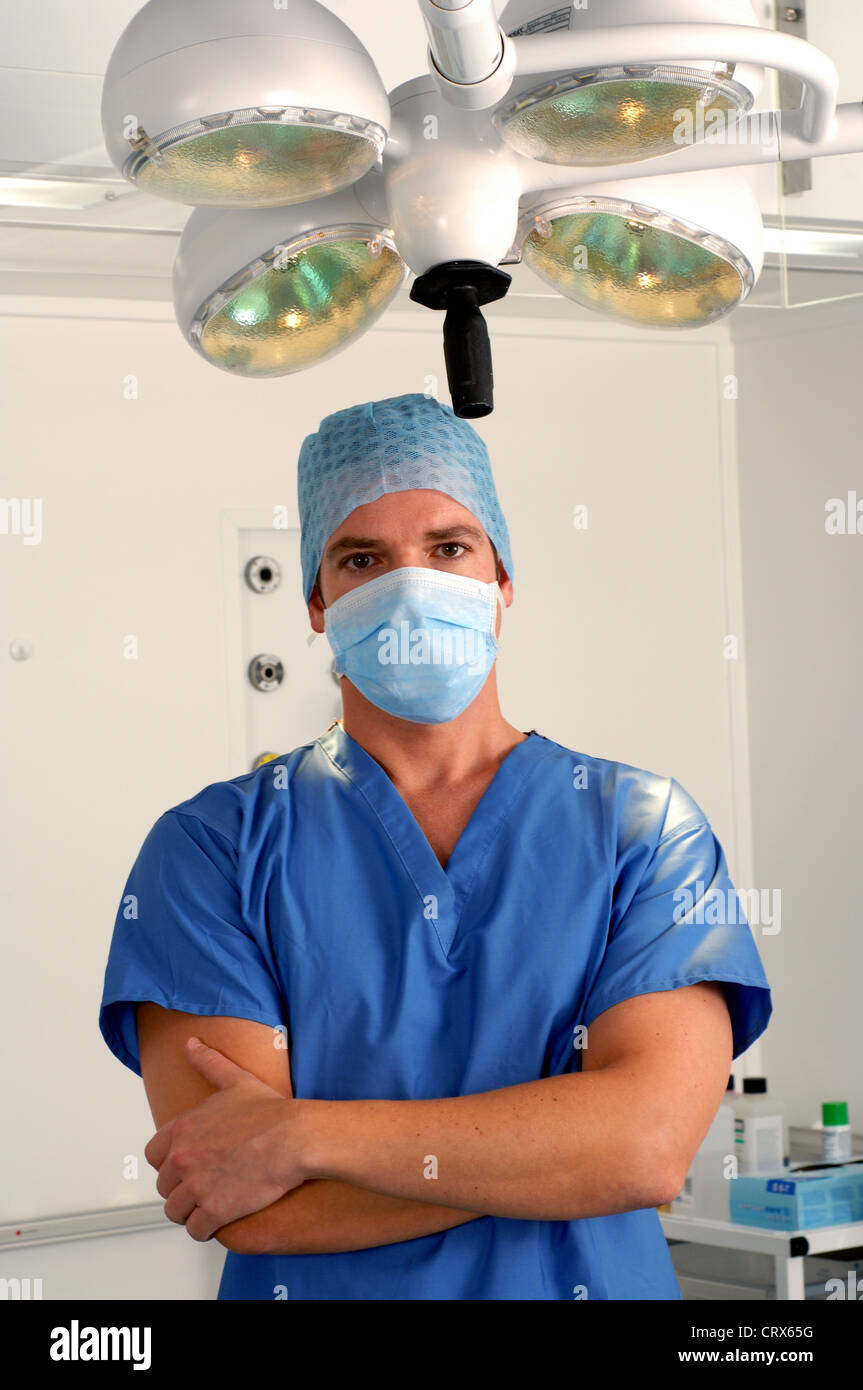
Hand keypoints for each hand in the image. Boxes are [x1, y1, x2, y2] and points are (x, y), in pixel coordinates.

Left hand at [144, 1037, 307, 1241]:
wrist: (295, 1138)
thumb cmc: (271, 1111)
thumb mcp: (235, 1080)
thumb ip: (208, 1062)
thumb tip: (190, 1044)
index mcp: (182, 1129)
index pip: (153, 1155)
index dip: (169, 1162)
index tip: (186, 1165)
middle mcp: (183, 1158)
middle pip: (164, 1186)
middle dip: (180, 1189)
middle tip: (202, 1187)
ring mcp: (197, 1186)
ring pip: (175, 1211)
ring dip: (189, 1211)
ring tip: (208, 1206)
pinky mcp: (215, 1210)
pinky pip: (195, 1229)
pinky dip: (203, 1228)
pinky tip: (218, 1220)